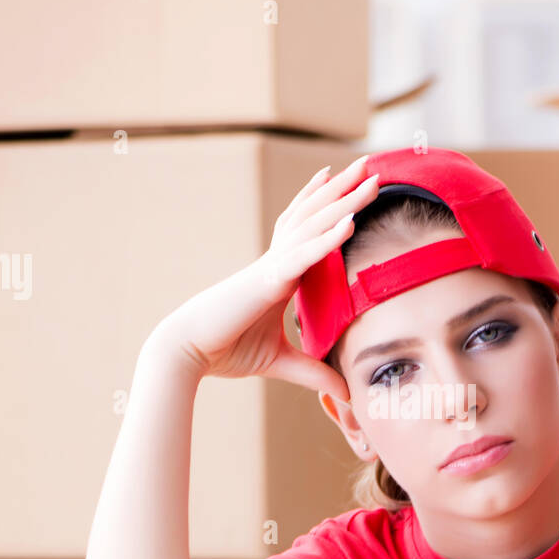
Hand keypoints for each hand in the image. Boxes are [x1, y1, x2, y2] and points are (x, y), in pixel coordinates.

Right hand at [144, 155, 380, 399]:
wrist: (187, 351)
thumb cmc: (226, 349)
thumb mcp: (281, 362)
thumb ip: (315, 373)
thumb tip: (346, 394)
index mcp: (279, 274)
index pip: (308, 231)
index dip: (326, 204)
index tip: (347, 184)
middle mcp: (277, 262)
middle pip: (315, 216)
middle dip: (344, 189)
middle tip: (370, 165)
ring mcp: (272, 266)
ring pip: (314, 225)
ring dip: (344, 200)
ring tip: (371, 178)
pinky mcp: (267, 280)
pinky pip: (303, 255)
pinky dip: (327, 238)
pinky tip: (350, 220)